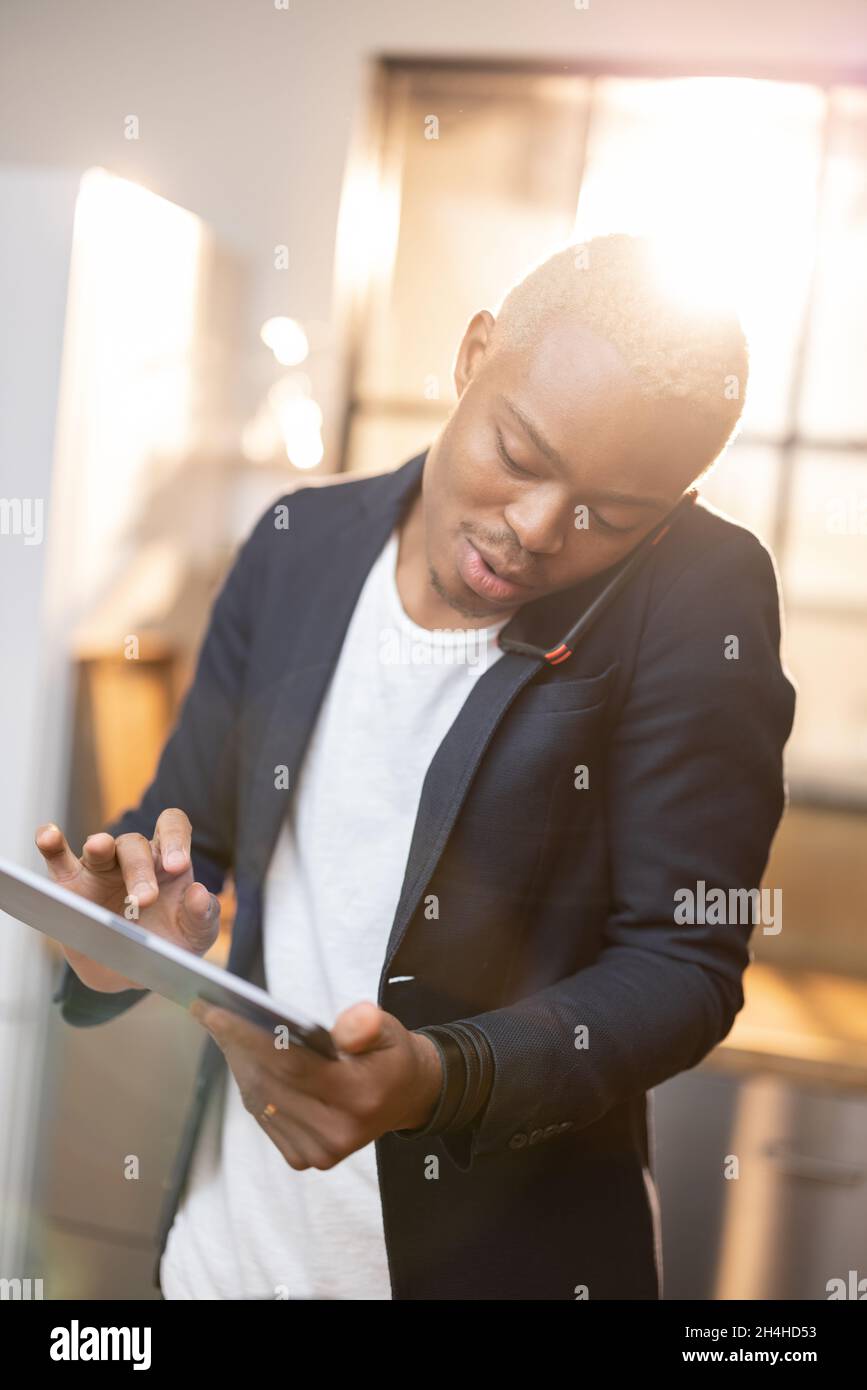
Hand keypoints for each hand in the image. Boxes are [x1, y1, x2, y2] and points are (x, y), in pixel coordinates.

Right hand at [34, 808, 220, 992]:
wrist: (131, 970)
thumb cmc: (168, 944)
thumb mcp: (195, 936)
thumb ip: (203, 915)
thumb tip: (198, 892)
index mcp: (166, 860)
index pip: (172, 826)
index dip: (176, 838)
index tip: (178, 866)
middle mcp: (133, 858)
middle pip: (134, 845)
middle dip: (140, 871)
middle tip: (144, 900)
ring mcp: (100, 869)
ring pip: (99, 846)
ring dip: (99, 845)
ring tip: (99, 846)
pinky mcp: (70, 886)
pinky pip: (58, 860)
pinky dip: (51, 844)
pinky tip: (47, 835)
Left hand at [188, 999, 443, 1167]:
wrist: (404, 1098)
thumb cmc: (389, 1055)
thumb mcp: (390, 1029)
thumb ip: (368, 1024)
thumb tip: (345, 1027)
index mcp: (359, 1098)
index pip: (292, 1066)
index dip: (250, 1038)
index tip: (217, 1012)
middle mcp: (336, 1134)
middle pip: (270, 1084)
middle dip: (235, 1045)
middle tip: (209, 1011)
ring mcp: (319, 1152)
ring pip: (262, 1101)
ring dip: (237, 1063)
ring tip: (219, 1027)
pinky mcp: (305, 1158)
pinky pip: (265, 1116)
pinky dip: (249, 1083)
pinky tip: (239, 1055)